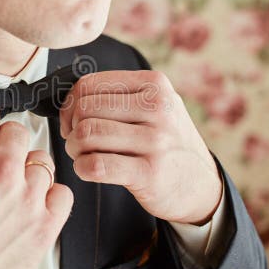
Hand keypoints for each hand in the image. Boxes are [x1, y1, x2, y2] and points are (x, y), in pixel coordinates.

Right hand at [0, 102, 72, 268]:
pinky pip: (63, 193)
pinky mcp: (45, 225)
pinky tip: (28, 205)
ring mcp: (28, 198)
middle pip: (17, 131)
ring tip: (6, 190)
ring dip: (25, 170)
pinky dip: (49, 197)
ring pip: (42, 160)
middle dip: (1, 144)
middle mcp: (2, 170)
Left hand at [60, 70, 220, 224]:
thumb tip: (67, 99)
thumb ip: (118, 96)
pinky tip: (89, 170)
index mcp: (154, 85)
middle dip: (70, 128)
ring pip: (86, 134)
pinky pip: (96, 165)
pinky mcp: (149, 173)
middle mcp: (158, 108)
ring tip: (83, 155)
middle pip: (84, 109)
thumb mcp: (155, 107)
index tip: (72, 121)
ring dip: (74, 149)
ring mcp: (156, 141)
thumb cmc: (166, 143)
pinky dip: (82, 168)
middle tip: (77, 142)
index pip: (89, 83)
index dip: (70, 104)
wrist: (201, 185)